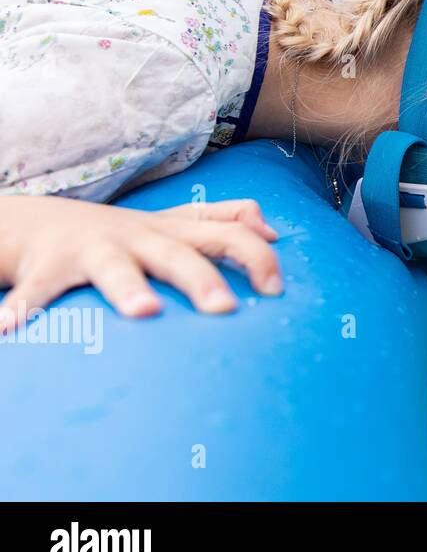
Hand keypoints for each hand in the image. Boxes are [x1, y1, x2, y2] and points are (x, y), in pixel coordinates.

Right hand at [0, 197, 281, 330]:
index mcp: (172, 233)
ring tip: (144, 312)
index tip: (275, 290)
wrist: (38, 223)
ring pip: (115, 268)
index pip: (226, 233)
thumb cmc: (122, 235)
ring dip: (128, 288)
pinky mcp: (48, 267)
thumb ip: (222, 221)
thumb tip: (272, 231)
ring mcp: (93, 250)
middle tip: (223, 308)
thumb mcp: (174, 225)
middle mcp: (137, 238)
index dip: (255, 256)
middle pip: (178, 254)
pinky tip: (9, 329)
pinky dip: (22, 309)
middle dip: (201, 279)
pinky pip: (37, 290)